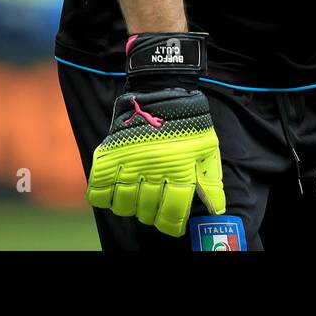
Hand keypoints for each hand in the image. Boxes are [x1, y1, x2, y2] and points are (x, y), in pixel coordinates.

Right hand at [85, 32, 225, 235]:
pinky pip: (99, 190)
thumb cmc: (189, 122)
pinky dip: (103, 197)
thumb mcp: (206, 149)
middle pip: (148, 211)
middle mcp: (154, 170)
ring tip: (137, 197)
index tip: (172, 224)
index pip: (173, 212)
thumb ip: (210, 181)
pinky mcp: (109, 156)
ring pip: (124, 205)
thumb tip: (216, 210)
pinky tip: (113, 192)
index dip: (172, 223)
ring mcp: (129, 163)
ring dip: (131, 207)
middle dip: (153, 214)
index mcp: (179, 169)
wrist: (162, 91)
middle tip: (155, 206)